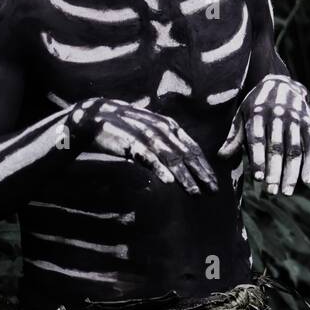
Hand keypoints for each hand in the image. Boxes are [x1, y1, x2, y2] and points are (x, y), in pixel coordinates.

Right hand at [69, 98, 217, 193]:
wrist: (95, 117)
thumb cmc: (127, 127)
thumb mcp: (151, 131)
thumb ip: (167, 142)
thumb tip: (183, 161)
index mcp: (170, 126)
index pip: (193, 148)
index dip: (204, 166)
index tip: (214, 182)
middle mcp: (163, 129)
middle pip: (187, 155)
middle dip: (201, 174)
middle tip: (212, 191)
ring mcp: (148, 136)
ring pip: (171, 159)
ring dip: (184, 177)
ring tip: (194, 192)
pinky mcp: (131, 143)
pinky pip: (148, 158)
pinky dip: (159, 169)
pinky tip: (168, 182)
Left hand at [218, 75, 309, 194]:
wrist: (282, 84)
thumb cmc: (257, 105)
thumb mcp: (242, 115)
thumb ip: (234, 135)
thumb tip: (221, 156)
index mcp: (259, 112)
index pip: (258, 139)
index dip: (259, 159)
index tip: (258, 178)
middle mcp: (279, 114)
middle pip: (278, 147)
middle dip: (275, 171)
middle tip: (271, 192)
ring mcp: (297, 118)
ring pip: (296, 149)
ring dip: (292, 172)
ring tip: (286, 191)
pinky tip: (306, 179)